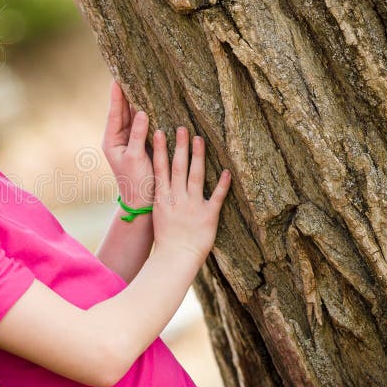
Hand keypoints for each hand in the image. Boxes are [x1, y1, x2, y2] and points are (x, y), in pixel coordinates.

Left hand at [102, 80, 153, 208]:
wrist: (142, 201)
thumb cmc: (136, 181)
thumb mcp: (135, 158)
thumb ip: (137, 134)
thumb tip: (140, 112)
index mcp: (111, 141)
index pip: (114, 113)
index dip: (116, 95)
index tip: (116, 78)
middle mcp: (118, 138)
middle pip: (122, 111)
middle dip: (125, 93)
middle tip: (127, 72)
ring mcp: (129, 140)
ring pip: (132, 116)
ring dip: (136, 100)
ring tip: (138, 81)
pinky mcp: (141, 144)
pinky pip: (142, 123)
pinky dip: (146, 112)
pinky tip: (151, 101)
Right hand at [151, 126, 230, 261]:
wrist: (175, 258)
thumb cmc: (166, 239)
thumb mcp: (159, 215)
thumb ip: (163, 197)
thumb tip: (163, 180)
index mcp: (162, 198)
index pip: (160, 169)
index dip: (160, 149)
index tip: (160, 132)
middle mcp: (176, 198)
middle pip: (178, 167)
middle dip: (180, 146)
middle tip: (182, 127)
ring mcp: (193, 206)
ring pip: (196, 176)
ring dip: (198, 156)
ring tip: (199, 139)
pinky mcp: (208, 216)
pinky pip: (217, 197)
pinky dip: (223, 185)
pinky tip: (227, 171)